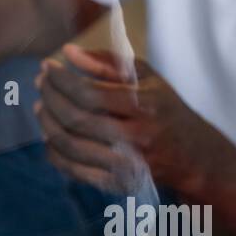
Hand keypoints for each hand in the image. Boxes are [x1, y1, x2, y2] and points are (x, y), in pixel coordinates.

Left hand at [34, 45, 216, 193]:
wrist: (195, 156)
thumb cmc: (164, 108)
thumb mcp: (146, 78)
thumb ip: (107, 62)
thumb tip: (68, 52)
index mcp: (144, 105)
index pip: (90, 92)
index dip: (62, 79)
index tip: (46, 67)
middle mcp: (137, 136)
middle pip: (77, 119)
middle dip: (50, 98)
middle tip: (40, 85)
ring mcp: (128, 163)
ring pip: (72, 146)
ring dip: (48, 124)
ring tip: (41, 107)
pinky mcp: (119, 183)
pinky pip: (76, 170)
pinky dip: (55, 153)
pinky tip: (48, 136)